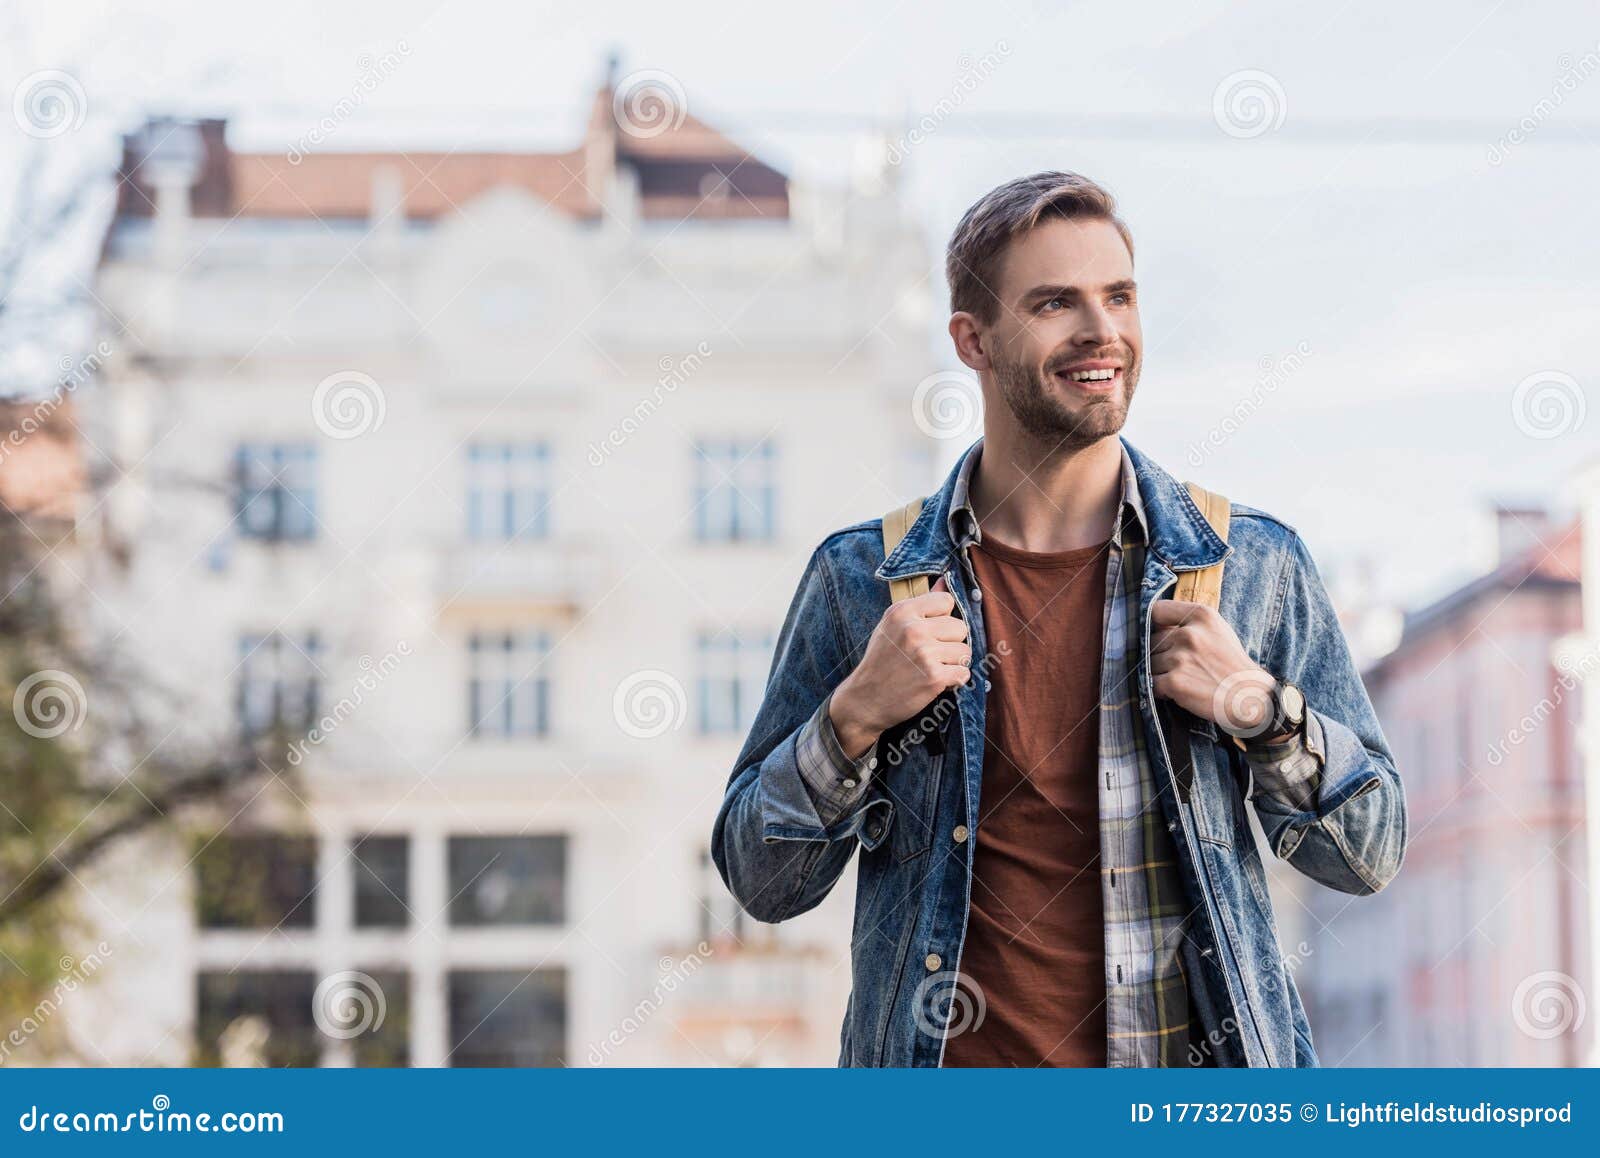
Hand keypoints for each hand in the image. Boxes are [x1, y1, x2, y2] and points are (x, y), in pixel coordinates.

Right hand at [830, 576, 970, 758]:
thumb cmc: (881, 661)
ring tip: (932, 668)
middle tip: (930, 655)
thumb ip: (921, 604)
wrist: (865, 700)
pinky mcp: (933, 677)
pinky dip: (954, 680)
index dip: (943, 618)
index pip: (946, 600)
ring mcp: (924, 653)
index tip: (930, 632)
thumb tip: (945, 579)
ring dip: (953, 663)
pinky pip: (963, 673)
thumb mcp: (892, 625)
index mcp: (902, 611)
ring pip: (965, 651)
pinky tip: (935, 681)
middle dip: (950, 643)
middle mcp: (913, 628)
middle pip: (960, 626)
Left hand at [1149, 599, 1280, 739]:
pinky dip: (1161, 690)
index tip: (1157, 634)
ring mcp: (1181, 658)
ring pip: (1150, 664)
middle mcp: (1189, 633)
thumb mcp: (1218, 631)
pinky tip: (1180, 692)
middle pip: (1152, 641)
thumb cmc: (1232, 665)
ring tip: (1185, 680)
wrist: (1251, 698)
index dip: (1153, 623)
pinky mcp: (1175, 681)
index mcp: (1201, 615)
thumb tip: (1154, 624)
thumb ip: (1189, 623)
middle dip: (1160, 655)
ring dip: (1161, 674)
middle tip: (1181, 667)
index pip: (1157, 610)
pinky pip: (1152, 684)